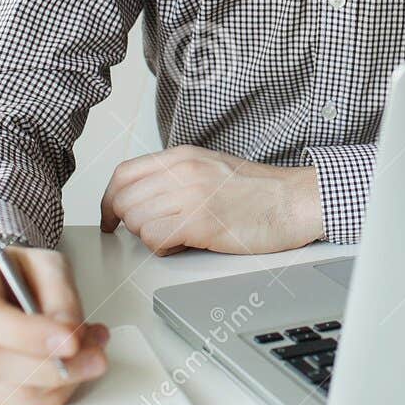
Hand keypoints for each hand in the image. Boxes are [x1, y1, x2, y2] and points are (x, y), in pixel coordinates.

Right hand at [0, 246, 109, 404]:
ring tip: (91, 358)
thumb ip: (60, 295)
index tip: (71, 340)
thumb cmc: (19, 274)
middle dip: (50, 368)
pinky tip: (72, 371)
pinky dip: (51, 393)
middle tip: (95, 358)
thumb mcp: (45, 264)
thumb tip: (72, 334)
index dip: (27, 334)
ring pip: (5, 391)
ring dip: (58, 383)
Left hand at [100, 145, 323, 255]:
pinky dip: (163, 248)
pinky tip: (184, 244)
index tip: (110, 216)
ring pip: (136, 221)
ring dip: (149, 236)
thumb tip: (142, 198)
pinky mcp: (201, 222)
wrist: (295, 201)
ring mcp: (191, 196)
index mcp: (182, 156)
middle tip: (148, 232)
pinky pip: (155, 240)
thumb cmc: (259, 190)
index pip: (123, 174)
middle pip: (123, 200)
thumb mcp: (210, 167)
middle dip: (128, 223)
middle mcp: (182, 171)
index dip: (109, 200)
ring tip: (176, 236)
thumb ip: (174, 176)